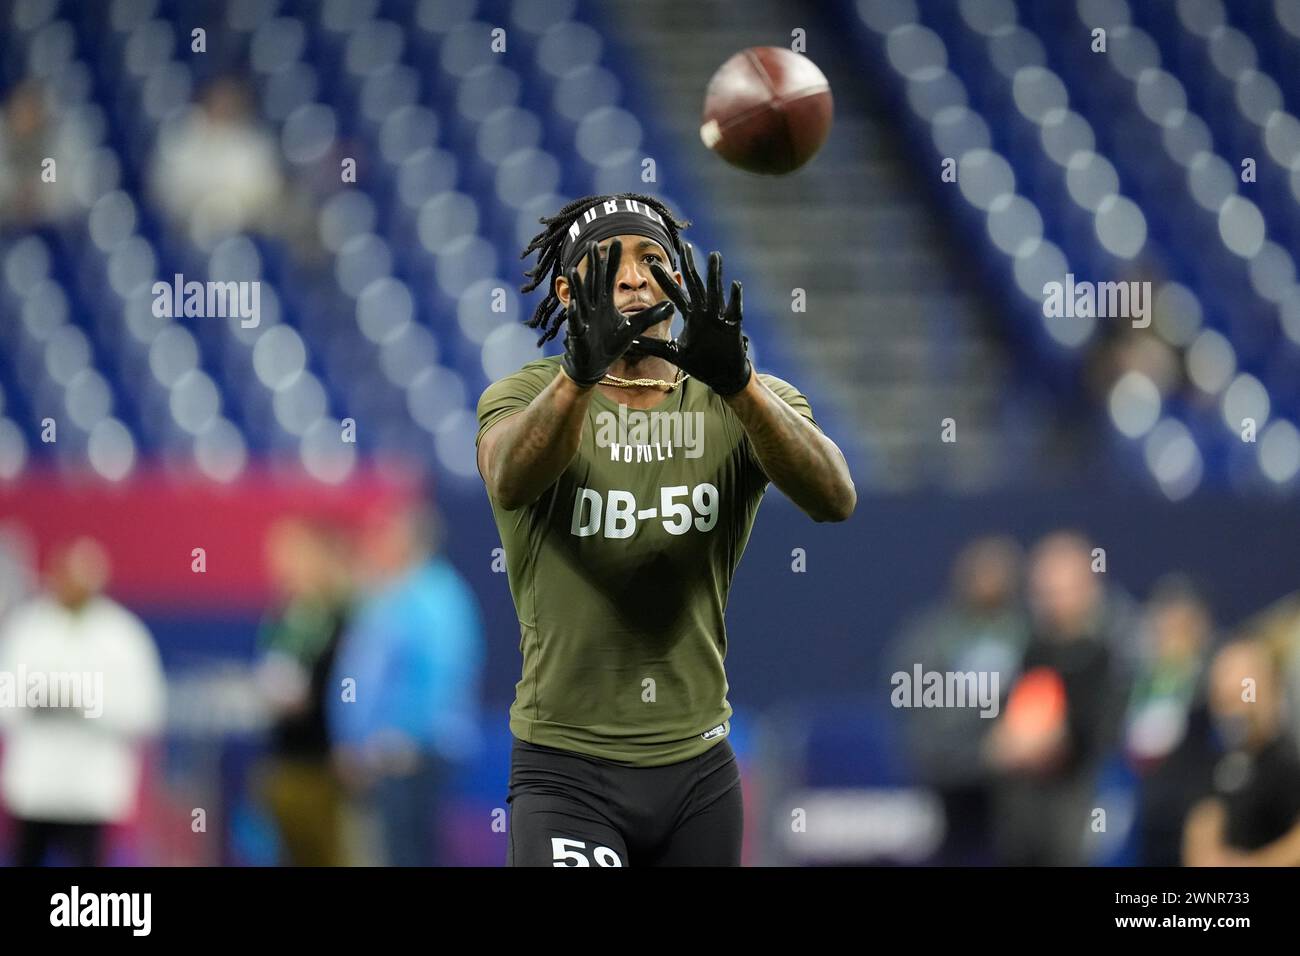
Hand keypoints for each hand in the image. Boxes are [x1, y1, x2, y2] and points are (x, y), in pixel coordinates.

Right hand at [561, 239, 674, 386]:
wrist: (595, 365)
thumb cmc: (610, 344)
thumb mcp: (633, 327)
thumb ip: (650, 316)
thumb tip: (671, 306)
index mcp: (604, 302)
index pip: (608, 277)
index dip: (612, 261)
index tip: (617, 242)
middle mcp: (592, 307)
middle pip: (593, 281)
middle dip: (593, 265)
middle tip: (593, 244)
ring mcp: (583, 319)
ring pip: (580, 299)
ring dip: (578, 286)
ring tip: (574, 271)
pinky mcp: (578, 334)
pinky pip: (575, 323)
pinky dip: (574, 314)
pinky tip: (573, 305)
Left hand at [635, 242, 752, 395]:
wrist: (722, 375)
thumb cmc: (699, 362)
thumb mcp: (672, 353)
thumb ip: (652, 346)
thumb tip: (629, 344)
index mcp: (691, 315)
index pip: (675, 294)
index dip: (664, 280)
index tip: (652, 264)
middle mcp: (704, 312)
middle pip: (695, 285)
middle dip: (690, 266)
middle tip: (684, 246)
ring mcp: (719, 317)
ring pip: (715, 292)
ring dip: (715, 275)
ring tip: (714, 256)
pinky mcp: (733, 326)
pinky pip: (735, 309)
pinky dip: (735, 297)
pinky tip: (735, 283)